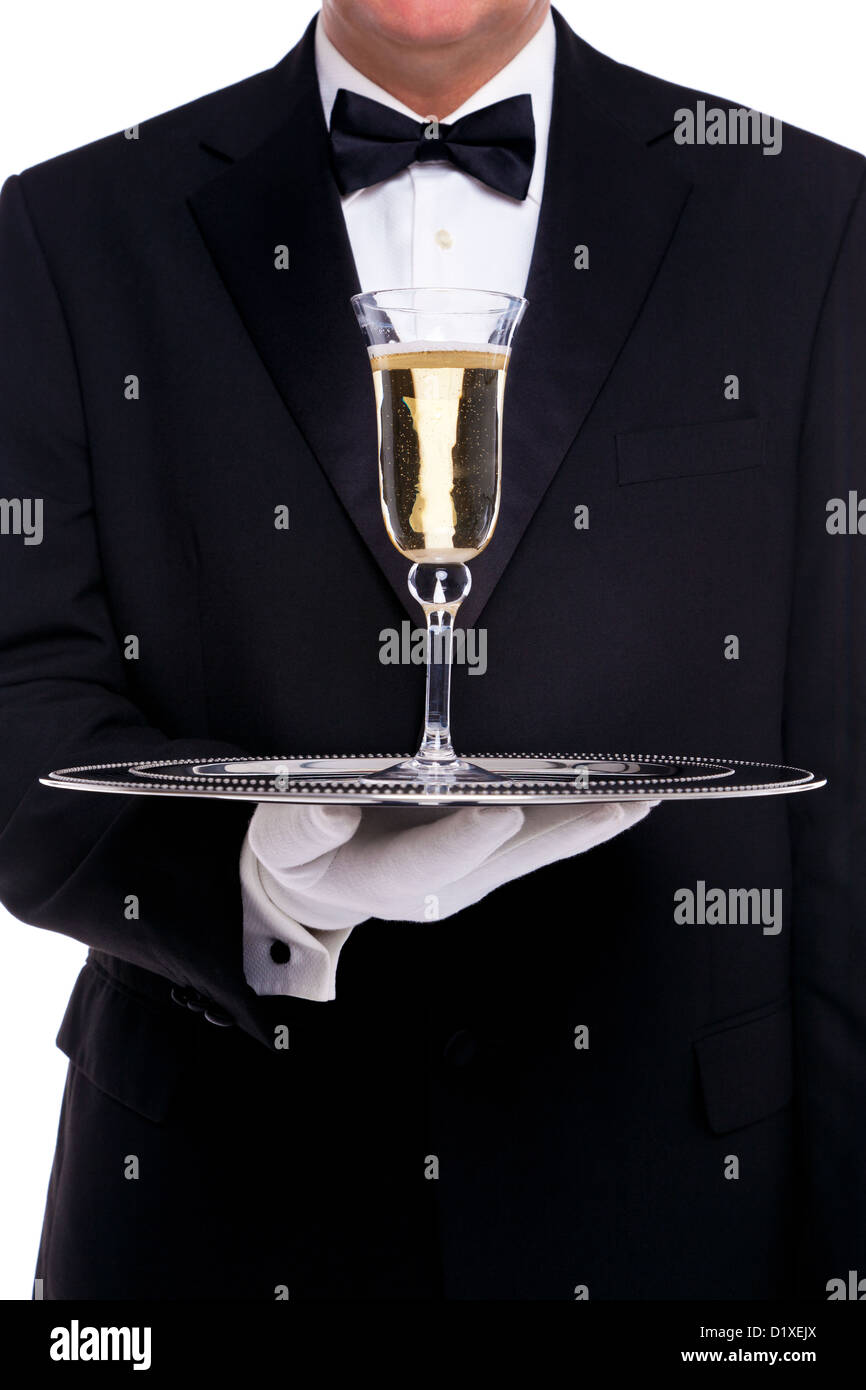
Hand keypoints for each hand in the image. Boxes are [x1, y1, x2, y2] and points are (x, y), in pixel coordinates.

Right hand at [247, 799, 657, 930]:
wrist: (320, 883)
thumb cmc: (303, 854)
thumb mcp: (283, 842)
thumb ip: (303, 828)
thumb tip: (331, 805)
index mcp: (386, 879)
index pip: (428, 859)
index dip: (464, 837)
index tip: (499, 811)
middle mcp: (443, 882)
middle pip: (508, 857)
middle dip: (563, 829)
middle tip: (615, 802)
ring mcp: (473, 872)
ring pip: (537, 851)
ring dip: (588, 824)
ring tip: (642, 796)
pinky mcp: (489, 857)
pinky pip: (542, 841)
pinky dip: (581, 819)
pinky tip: (622, 799)